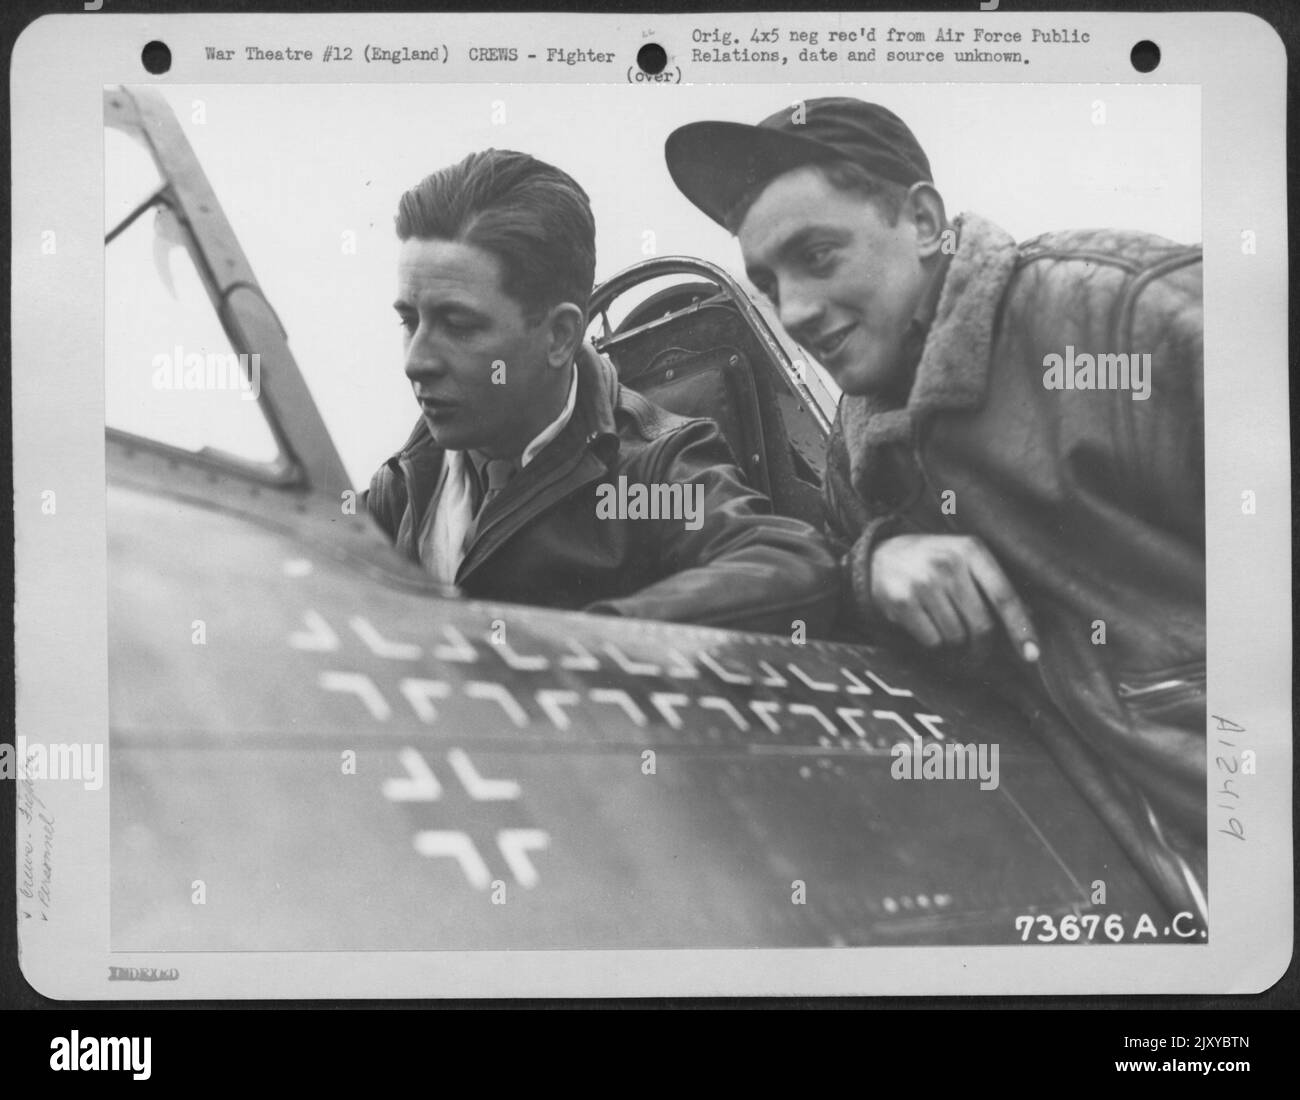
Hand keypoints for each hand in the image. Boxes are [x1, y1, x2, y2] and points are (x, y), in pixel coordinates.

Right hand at [869, 534, 1039, 661]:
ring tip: (942, 625)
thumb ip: (993, 583)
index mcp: (971, 550)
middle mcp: (948, 564)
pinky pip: (932, 640)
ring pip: (956, 637)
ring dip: (953, 642)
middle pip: (981, 625)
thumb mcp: (964, 559)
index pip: (1004, 596)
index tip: (1033, 655)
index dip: (1021, 629)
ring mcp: (923, 582)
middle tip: (977, 653)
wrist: (877, 557)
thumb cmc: (932, 562)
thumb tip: (1030, 617)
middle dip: (982, 646)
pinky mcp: (903, 602)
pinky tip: (924, 624)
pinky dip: (932, 641)